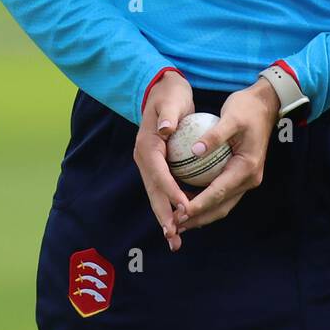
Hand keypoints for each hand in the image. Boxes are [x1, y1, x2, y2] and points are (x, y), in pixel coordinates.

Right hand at [133, 70, 195, 251]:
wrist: (161, 89)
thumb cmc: (170, 94)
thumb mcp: (171, 99)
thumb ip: (168, 114)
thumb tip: (165, 129)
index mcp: (147, 146)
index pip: (159, 174)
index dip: (171, 192)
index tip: (184, 208)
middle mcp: (144, 159)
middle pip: (153, 192)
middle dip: (163, 215)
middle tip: (173, 237)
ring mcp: (148, 164)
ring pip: (156, 195)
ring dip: (165, 217)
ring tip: (175, 240)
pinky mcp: (156, 166)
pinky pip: (163, 190)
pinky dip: (170, 206)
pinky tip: (182, 221)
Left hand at [176, 77, 281, 237]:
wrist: (266, 104)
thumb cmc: (247, 108)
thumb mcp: (230, 117)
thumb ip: (214, 136)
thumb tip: (195, 152)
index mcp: (246, 167)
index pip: (218, 192)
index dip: (199, 205)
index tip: (180, 213)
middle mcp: (249, 178)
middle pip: (221, 206)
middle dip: (198, 218)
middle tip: (175, 224)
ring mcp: (247, 179)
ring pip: (223, 205)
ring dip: (202, 214)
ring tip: (179, 220)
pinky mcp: (241, 175)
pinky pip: (223, 195)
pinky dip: (207, 202)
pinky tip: (189, 202)